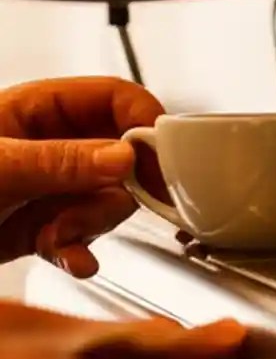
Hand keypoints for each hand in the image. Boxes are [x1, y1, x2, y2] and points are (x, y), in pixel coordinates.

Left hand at [0, 77, 165, 278]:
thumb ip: (58, 162)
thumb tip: (122, 157)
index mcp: (35, 110)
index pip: (115, 100)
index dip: (144, 127)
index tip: (158, 163)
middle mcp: (46, 146)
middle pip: (121, 156)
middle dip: (114, 189)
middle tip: (99, 208)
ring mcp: (43, 189)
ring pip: (105, 201)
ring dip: (90, 225)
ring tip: (59, 238)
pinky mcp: (36, 229)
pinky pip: (81, 236)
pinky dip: (80, 251)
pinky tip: (69, 259)